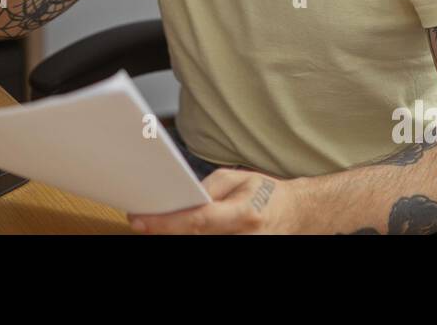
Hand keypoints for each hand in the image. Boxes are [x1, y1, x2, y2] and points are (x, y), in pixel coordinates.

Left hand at [127, 169, 305, 233]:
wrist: (296, 214)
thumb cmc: (267, 194)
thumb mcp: (239, 179)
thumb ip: (210, 188)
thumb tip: (182, 198)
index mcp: (245, 214)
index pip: (197, 221)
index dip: (165, 222)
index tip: (139, 220)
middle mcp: (244, 240)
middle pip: (193, 239)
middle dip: (167, 229)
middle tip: (145, 220)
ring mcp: (243, 250)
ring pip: (197, 245)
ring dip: (178, 235)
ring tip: (162, 224)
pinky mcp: (240, 258)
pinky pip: (207, 246)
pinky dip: (193, 238)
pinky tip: (181, 231)